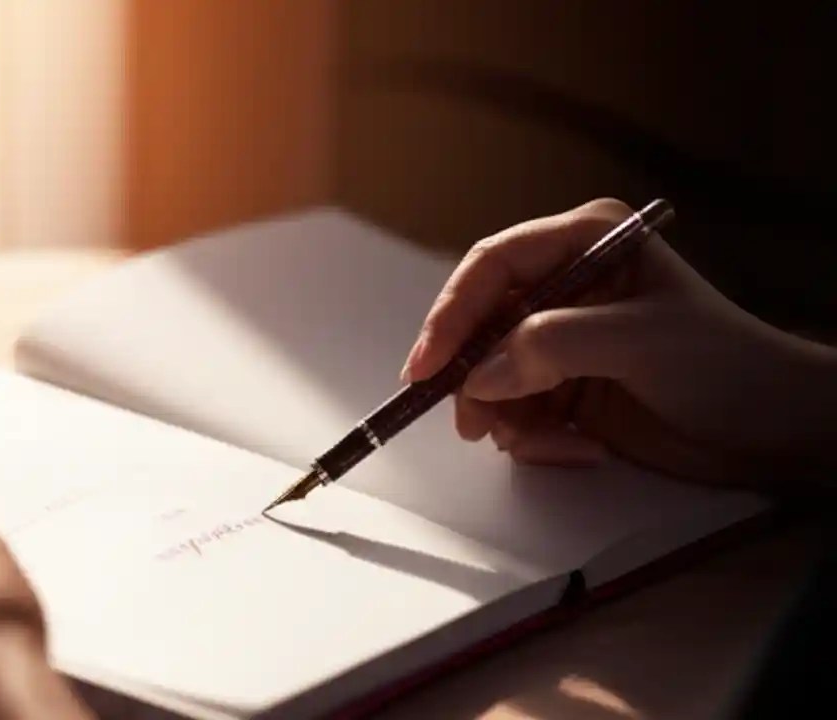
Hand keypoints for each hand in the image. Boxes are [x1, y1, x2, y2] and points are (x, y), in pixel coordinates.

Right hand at [403, 198, 836, 489]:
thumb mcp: (638, 342)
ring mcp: (562, 338)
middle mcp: (566, 283)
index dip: (453, 313)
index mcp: (586, 242)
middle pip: (480, 324)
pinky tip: (582, 448)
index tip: (428, 366)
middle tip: (473, 424)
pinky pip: (515, 411)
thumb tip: (476, 376)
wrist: (775, 430)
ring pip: (490, 376)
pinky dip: (536, 438)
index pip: (494, 266)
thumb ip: (550, 346)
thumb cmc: (723, 364)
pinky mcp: (564, 386)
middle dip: (475, 378)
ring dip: (511, 419)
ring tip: (555, 444)